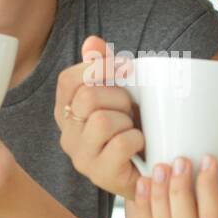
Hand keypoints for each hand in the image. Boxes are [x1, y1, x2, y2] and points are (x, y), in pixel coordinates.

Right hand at [55, 35, 143, 199]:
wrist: (150, 171)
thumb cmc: (131, 129)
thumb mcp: (118, 94)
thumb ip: (103, 66)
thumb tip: (92, 42)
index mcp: (66, 112)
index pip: (68, 80)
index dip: (97, 68)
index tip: (125, 69)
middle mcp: (67, 135)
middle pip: (87, 98)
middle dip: (119, 98)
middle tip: (131, 110)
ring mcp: (82, 158)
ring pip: (102, 121)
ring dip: (127, 121)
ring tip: (133, 129)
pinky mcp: (101, 175)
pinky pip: (121, 143)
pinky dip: (137, 139)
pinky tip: (139, 146)